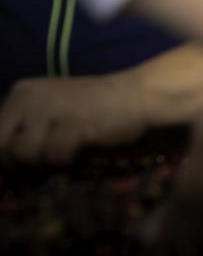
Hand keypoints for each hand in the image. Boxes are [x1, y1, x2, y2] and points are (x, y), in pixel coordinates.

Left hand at [0, 74, 147, 164]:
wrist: (135, 95)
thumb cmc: (91, 108)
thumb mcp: (48, 109)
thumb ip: (23, 128)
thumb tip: (3, 164)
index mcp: (22, 91)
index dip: (5, 155)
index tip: (23, 162)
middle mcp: (31, 97)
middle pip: (2, 147)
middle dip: (19, 162)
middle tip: (42, 162)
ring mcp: (52, 109)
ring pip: (25, 154)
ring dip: (44, 162)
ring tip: (63, 153)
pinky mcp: (75, 123)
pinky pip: (55, 157)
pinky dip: (67, 160)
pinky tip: (81, 149)